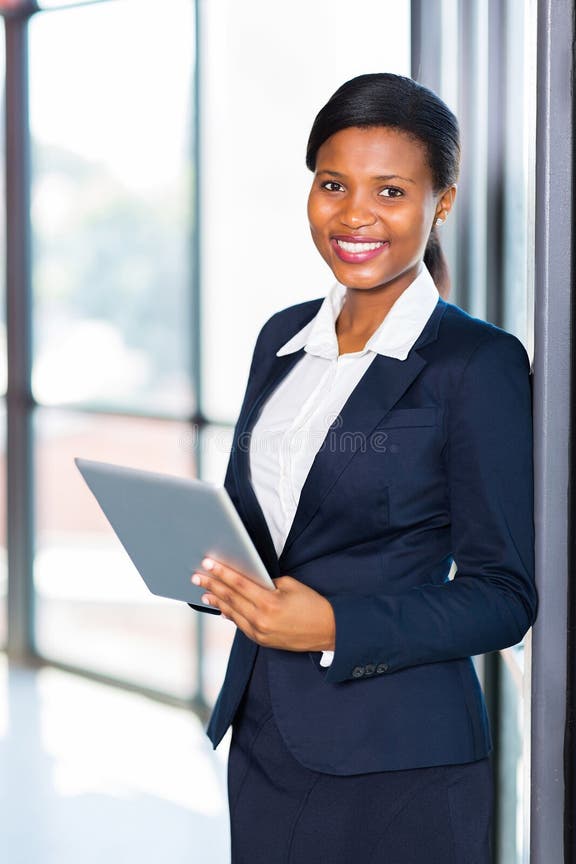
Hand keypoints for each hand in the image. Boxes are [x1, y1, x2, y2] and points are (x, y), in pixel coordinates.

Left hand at [191, 558, 335, 652]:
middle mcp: (261, 619)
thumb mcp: (291, 585)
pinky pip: (240, 625)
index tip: (208, 564)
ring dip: (217, 601)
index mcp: (270, 603)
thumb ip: (266, 582)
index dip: (221, 573)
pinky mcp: (261, 640)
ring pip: (232, 613)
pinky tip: (221, 607)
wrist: (328, 631)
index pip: (239, 584)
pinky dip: (229, 614)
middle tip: (197, 576)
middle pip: (230, 598)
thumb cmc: (312, 604)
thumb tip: (247, 577)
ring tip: (204, 591)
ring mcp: (260, 632)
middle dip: (212, 585)